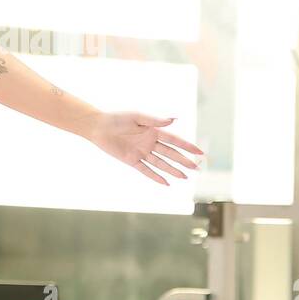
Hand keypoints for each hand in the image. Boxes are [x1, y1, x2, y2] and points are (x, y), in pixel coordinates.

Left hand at [88, 112, 204, 185]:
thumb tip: (173, 119)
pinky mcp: (132, 160)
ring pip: (161, 163)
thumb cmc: (117, 118)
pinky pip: (146, 170)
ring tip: (185, 177)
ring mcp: (141, 152)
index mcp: (153, 130)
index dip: (187, 146)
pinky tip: (166, 183)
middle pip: (170, 154)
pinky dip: (156, 177)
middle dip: (184, 161)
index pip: (174, 140)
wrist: (99, 127)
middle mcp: (150, 142)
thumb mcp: (137, 116)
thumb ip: (154, 120)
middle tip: (197, 168)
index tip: (200, 152)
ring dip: (173, 170)